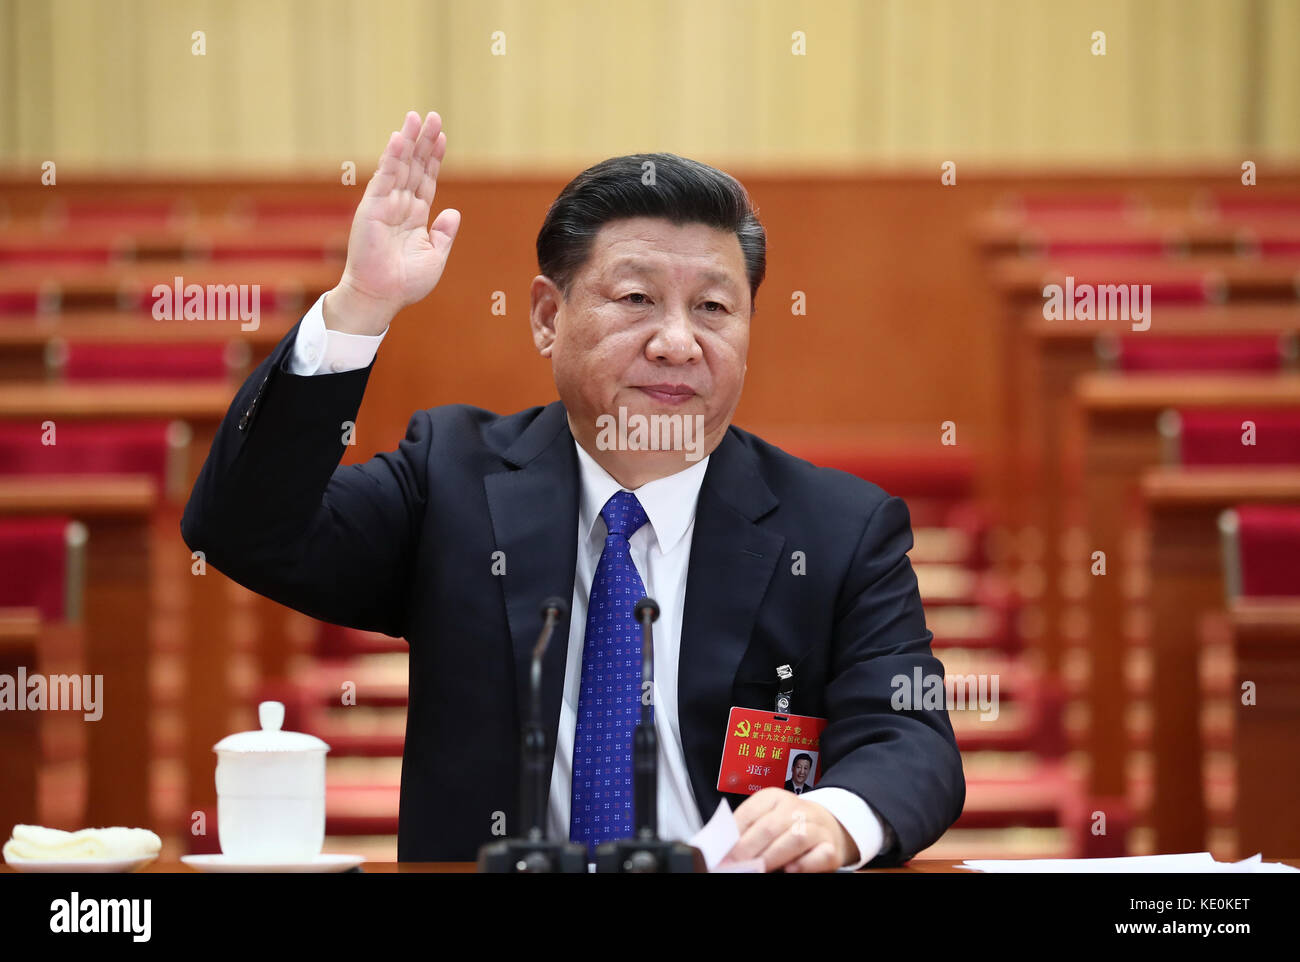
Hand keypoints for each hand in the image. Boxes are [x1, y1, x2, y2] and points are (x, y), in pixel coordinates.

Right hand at [324, 110, 461, 334]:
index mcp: (415, 216)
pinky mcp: (372, 207)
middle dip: (424, 141)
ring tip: (417, 117)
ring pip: (399, 166)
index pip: (426, 180)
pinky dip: (392, 157)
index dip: (434, 158)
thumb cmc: (404, 283)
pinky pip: (384, 177)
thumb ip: (444, 234)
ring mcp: (385, 204)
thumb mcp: (434, 257)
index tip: (442, 136)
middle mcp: (399, 205)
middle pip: (414, 166)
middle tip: (433, 116)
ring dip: (409, 141)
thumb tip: (454, 212)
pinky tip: (400, 138)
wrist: (381, 296)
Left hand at [720, 788, 858, 872]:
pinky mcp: (831, 848)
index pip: (750, 813)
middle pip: (770, 826)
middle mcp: (796, 808)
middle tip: (736, 865)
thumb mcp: (766, 819)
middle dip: (749, 849)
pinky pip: (820, 854)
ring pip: (795, 837)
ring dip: (773, 856)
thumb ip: (748, 831)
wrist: (828, 825)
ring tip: (758, 869)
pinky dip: (804, 864)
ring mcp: (817, 827)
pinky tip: (790, 870)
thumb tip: (725, 852)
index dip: (734, 835)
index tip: (723, 854)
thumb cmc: (787, 826)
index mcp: (773, 797)